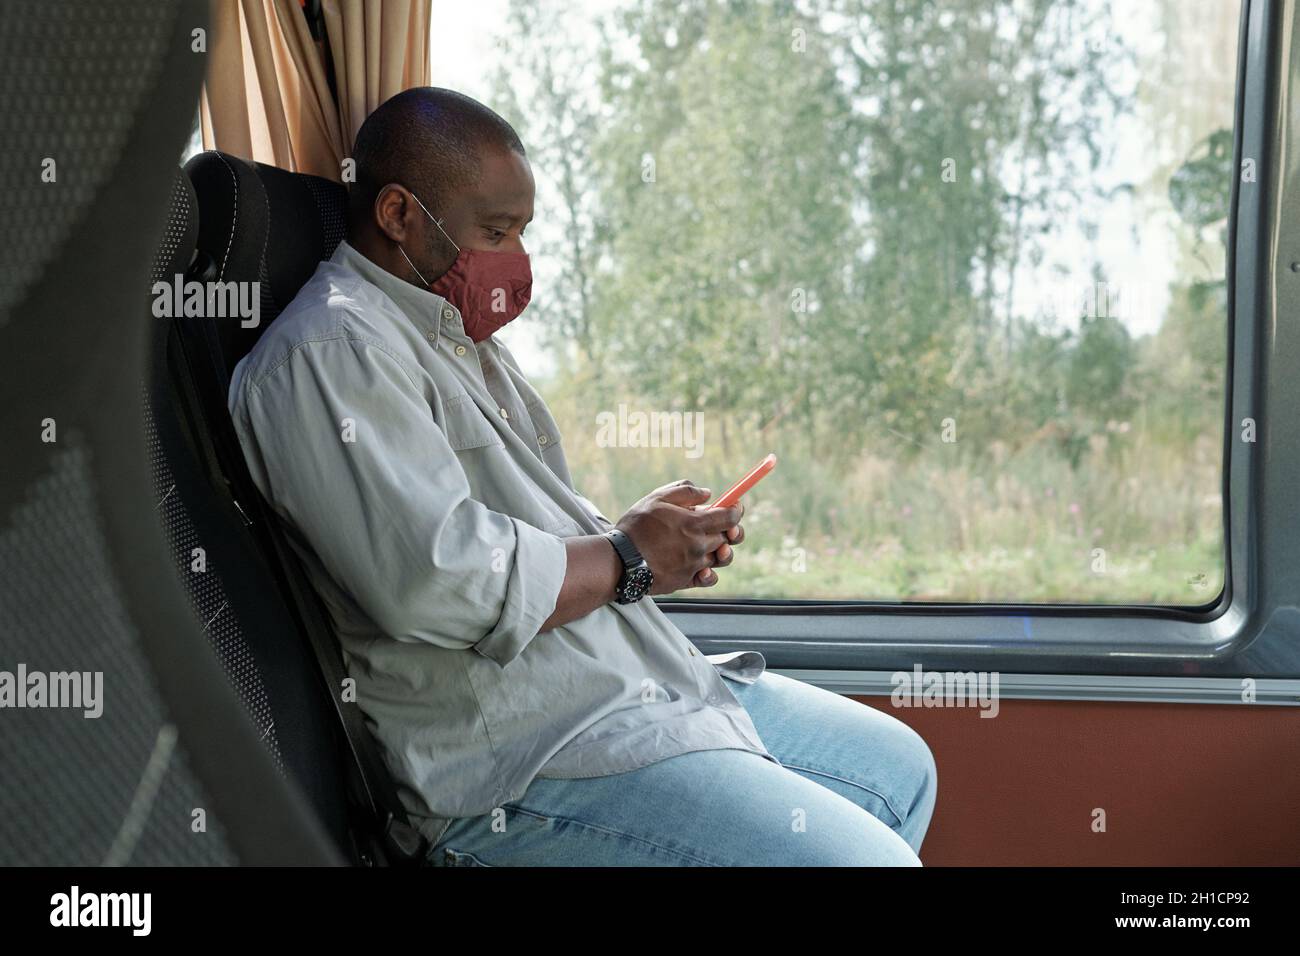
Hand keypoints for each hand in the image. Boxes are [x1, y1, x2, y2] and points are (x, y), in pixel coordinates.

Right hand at [615, 479, 743, 594]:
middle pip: (728, 537)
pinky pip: (709, 578)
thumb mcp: (656, 499)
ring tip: (706, 543)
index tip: (734, 506)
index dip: (736, 509)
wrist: (619, 561)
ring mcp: (694, 565)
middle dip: (727, 529)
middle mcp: (699, 546)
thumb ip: (684, 491)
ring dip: (719, 549)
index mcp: (694, 524)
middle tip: (716, 524)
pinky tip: (701, 565)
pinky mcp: (686, 580)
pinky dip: (709, 572)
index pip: (731, 517)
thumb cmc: (635, 527)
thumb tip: (707, 493)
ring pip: (721, 558)